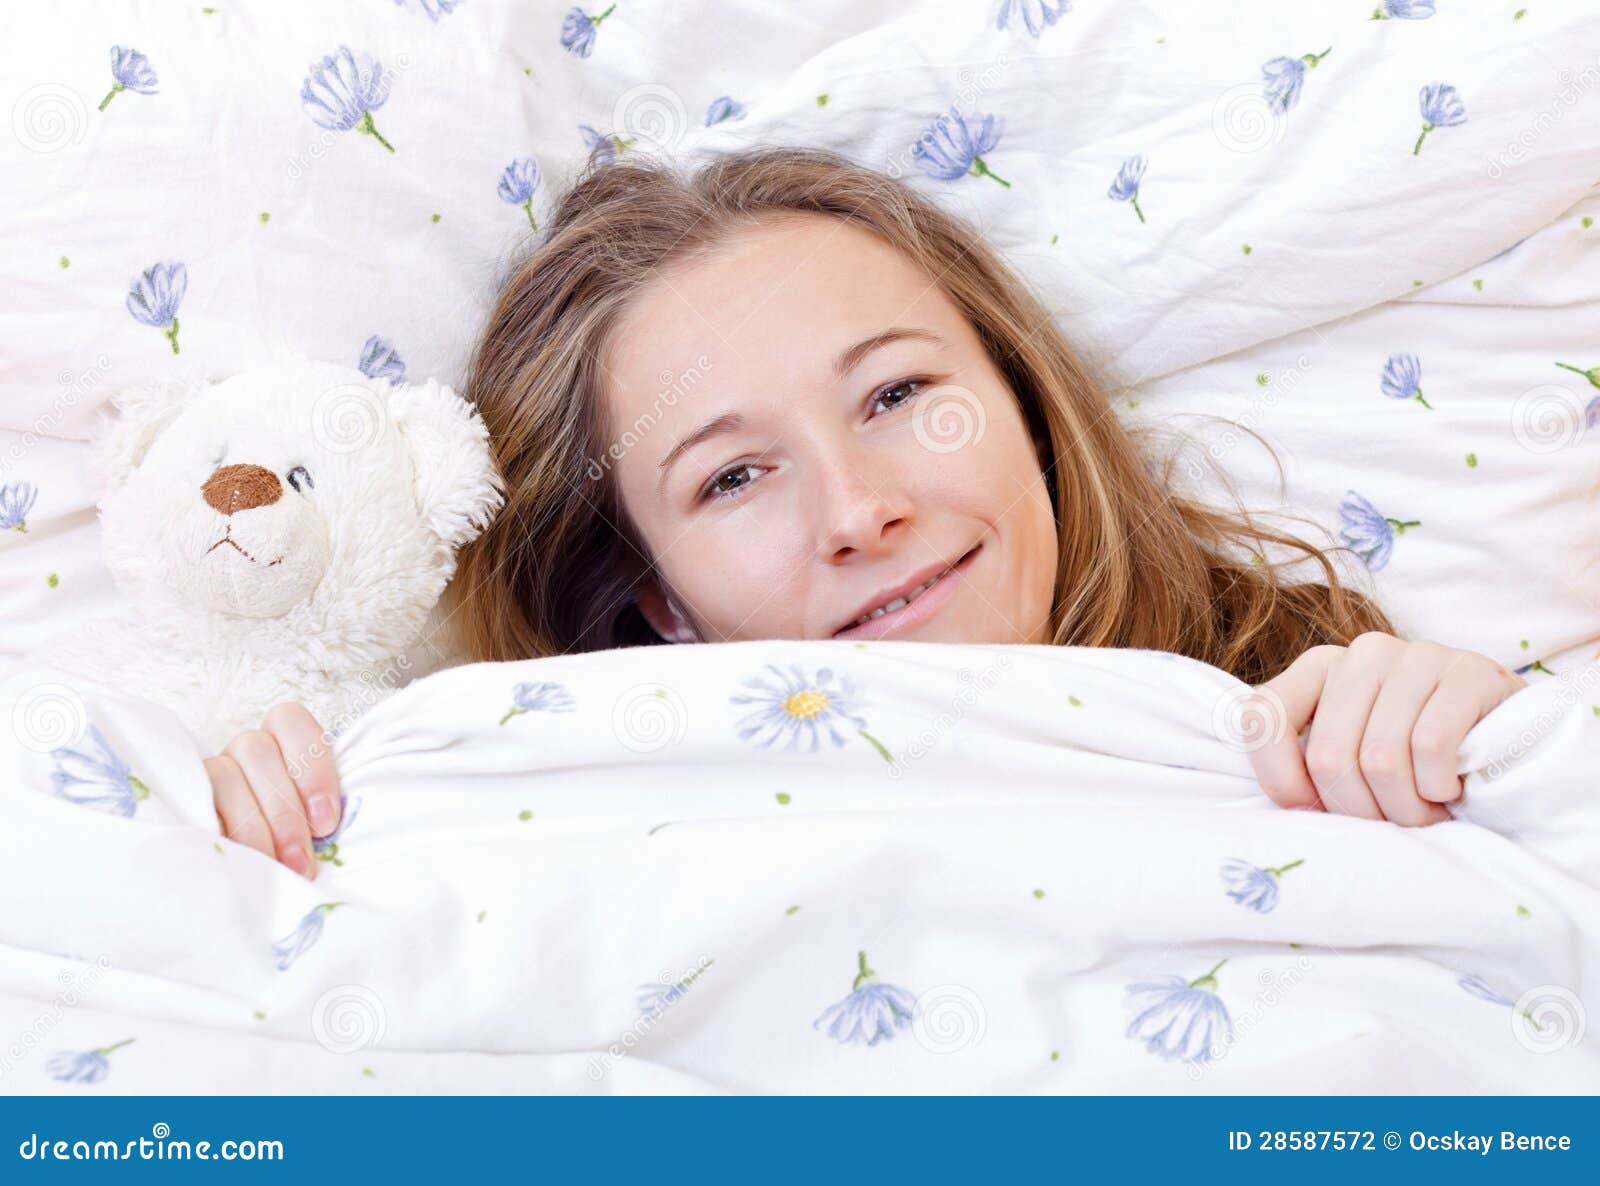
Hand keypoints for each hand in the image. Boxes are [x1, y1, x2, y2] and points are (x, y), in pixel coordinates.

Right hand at [204, 703, 340, 877]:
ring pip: (224, 773)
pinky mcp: (187, 799)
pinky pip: (194, 800)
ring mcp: (214, 770)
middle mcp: (246, 748)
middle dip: (284, 810)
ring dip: (252, 823)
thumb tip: (329, 829)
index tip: (326, 821)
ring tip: (273, 865)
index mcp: (283, 741)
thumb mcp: (318, 824)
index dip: (311, 767)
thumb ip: (323, 813)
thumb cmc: (302, 844)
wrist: (255, 881)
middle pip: (257, 750)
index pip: (289, 720)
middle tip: (301, 859)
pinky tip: (238, 859)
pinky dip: (221, 831)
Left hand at [1245, 633, 1527, 825]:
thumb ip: (1309, 767)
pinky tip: (1451, 789)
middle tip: (1388, 823)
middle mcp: (1362, 653)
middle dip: (1358, 811)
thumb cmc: (1416, 758)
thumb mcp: (1353, 754)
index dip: (1280, 778)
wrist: (1512, 738)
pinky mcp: (1468, 671)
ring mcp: (1417, 655)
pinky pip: (1431, 747)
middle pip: (1327, 756)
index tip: (1310, 812)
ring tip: (1424, 812)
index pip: (1264, 718)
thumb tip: (1288, 806)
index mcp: (1319, 668)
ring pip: (1381, 759)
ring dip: (1404, 809)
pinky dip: (1438, 787)